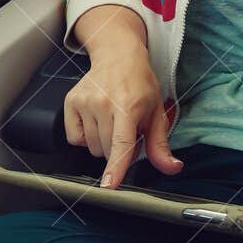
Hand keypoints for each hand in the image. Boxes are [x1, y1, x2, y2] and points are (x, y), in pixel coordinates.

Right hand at [62, 34, 183, 189]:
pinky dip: (86, 137)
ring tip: (111, 122)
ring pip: (91, 147)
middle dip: (117, 149)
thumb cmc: (139, 84)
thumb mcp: (157, 112)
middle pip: (106, 151)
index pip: (121, 144)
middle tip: (125, 128)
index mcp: (128, 107)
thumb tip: (171, 168)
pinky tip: (95, 122)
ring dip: (102, 143)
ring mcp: (84, 102)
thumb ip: (160, 145)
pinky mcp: (71, 102)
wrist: (118, 56)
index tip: (108, 185)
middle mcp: (103, 104)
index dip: (116, 167)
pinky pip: (75, 138)